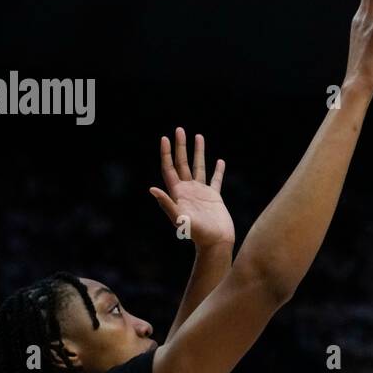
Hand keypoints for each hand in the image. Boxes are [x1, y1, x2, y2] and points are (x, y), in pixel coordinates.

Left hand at [149, 128, 233, 249]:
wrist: (215, 242)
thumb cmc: (197, 234)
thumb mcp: (179, 219)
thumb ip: (166, 204)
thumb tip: (152, 189)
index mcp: (178, 193)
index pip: (169, 169)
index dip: (166, 154)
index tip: (165, 138)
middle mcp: (188, 190)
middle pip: (182, 163)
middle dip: (181, 146)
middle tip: (180, 130)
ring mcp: (201, 193)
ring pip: (199, 167)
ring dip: (198, 152)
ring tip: (199, 136)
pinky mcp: (214, 197)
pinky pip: (216, 180)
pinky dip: (218, 170)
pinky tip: (219, 161)